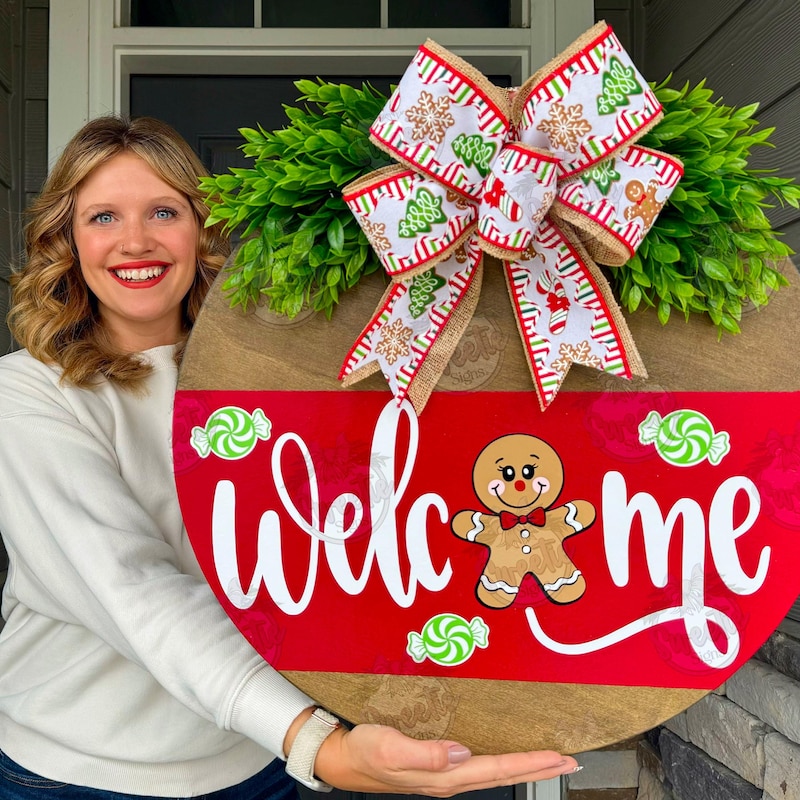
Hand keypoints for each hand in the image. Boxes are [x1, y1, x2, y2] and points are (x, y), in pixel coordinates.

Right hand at [312, 723, 579, 795]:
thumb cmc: (365, 751)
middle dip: (539, 768)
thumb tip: (462, 752)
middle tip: (571, 761)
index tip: (559, 756)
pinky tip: (506, 755)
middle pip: (504, 774)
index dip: (529, 762)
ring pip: (496, 770)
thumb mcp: (390, 748)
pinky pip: (481, 764)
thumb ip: (426, 753)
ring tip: (550, 759)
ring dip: (525, 765)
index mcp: (444, 776)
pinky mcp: (438, 765)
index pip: (497, 769)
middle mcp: (450, 778)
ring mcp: (445, 774)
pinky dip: (503, 761)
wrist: (343, 757)